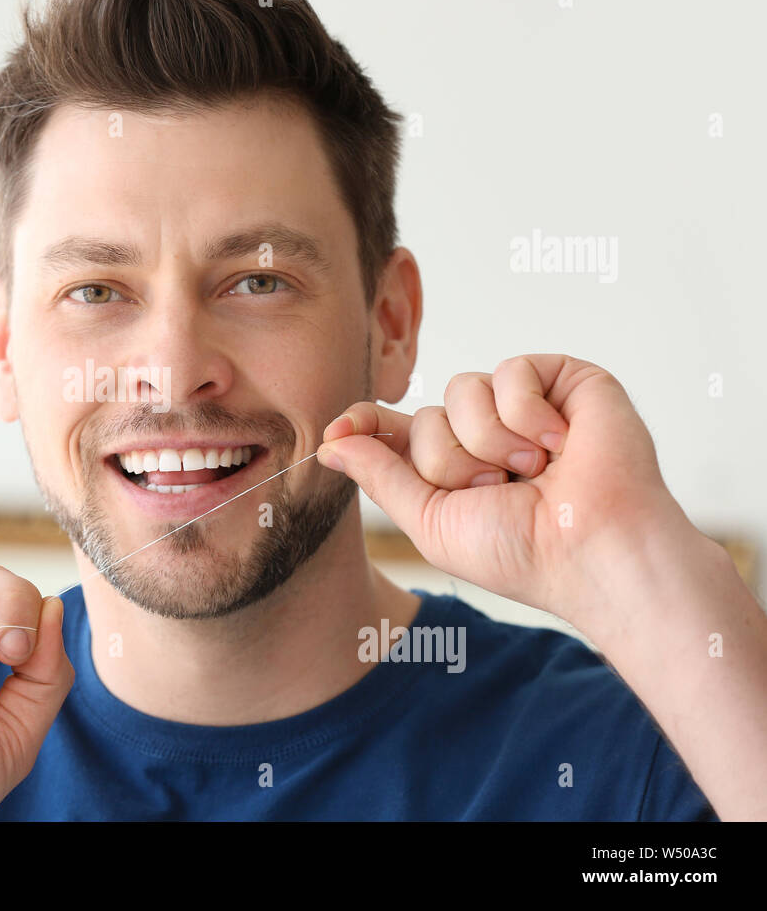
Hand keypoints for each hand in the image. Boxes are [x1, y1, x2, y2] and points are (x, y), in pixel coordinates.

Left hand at [316, 354, 690, 625]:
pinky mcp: (564, 381)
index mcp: (451, 469)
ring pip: (462, 388)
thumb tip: (330, 442)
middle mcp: (485, 434)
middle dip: (449, 460)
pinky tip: (560, 444)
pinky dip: (528, 414)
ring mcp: (524, 406)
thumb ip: (380, 475)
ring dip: (489, 440)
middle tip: (498, 490)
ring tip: (533, 471)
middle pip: (424, 415)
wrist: (593, 549)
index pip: (393, 429)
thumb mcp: (430, 521)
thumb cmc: (520, 551)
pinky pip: (511, 372)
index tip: (334, 430)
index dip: (362, 423)